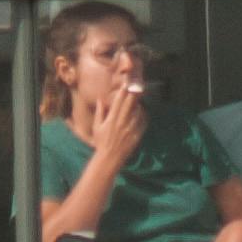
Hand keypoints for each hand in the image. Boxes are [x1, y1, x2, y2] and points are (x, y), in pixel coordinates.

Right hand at [87, 61, 147, 179]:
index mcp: (112, 119)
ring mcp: (130, 129)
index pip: (118, 101)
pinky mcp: (137, 135)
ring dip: (139, 104)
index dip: (122, 91)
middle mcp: (122, 122)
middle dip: (134, 94)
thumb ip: (100, 112)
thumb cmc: (101, 142)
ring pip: (138, 111)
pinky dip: (144, 115)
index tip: (126, 84)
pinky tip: (142, 112)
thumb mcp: (97, 126)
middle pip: (130, 104)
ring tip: (139, 99)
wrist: (110, 158)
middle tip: (138, 85)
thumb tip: (100, 99)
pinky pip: (143, 122)